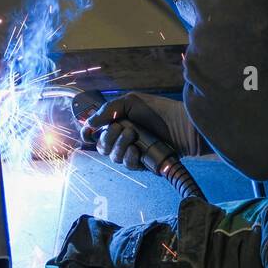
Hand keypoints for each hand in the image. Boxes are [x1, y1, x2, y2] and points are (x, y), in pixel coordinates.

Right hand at [79, 93, 196, 169]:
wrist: (179, 125)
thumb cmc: (157, 111)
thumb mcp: (131, 102)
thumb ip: (107, 110)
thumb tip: (89, 123)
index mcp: (117, 122)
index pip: (95, 131)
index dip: (88, 133)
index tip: (88, 133)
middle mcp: (122, 138)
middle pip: (101, 146)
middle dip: (108, 138)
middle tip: (122, 127)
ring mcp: (132, 151)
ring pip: (114, 157)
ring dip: (120, 146)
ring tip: (134, 135)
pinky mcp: (142, 163)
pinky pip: (128, 165)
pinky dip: (130, 157)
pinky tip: (137, 150)